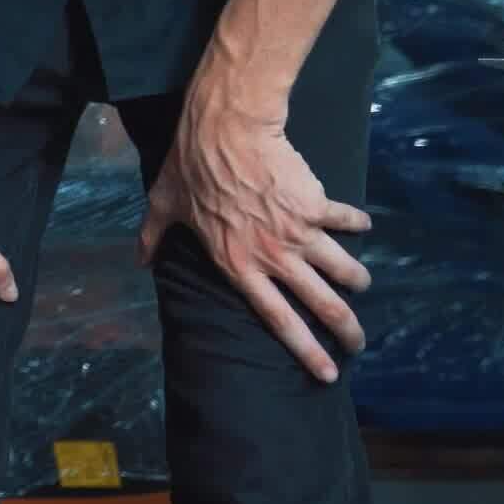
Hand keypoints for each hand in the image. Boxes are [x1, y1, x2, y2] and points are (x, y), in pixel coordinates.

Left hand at [142, 93, 369, 381]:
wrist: (224, 131)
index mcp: (238, 264)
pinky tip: (363, 226)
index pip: (278, 319)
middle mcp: (274, 256)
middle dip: (346, 330)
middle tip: (358, 342)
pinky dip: (357, 224)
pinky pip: (346, 221)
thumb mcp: (163, 204)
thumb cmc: (189, 167)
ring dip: (355, 279)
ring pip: (342, 269)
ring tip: (360, 284)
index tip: (327, 372)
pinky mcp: (316, 205)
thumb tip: (139, 260)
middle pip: (322, 304)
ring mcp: (298, 232)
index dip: (305, 350)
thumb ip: (153, 236)